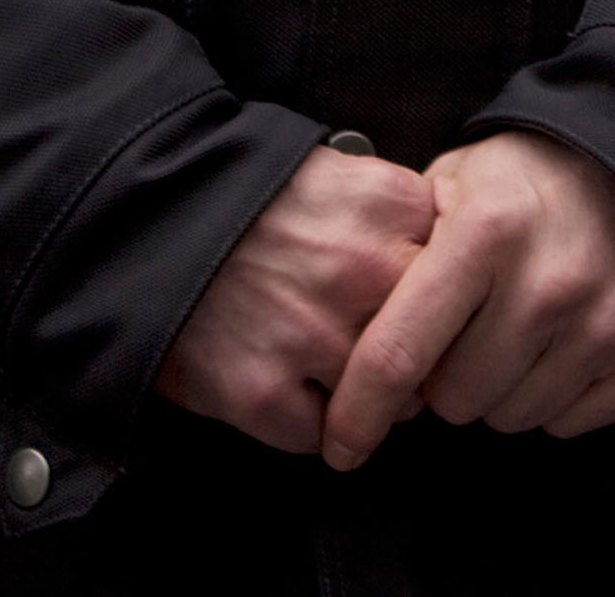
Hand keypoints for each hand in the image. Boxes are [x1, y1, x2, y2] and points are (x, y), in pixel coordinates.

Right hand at [155, 145, 435, 453]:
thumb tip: (458, 268)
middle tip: (394, 356)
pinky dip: (312, 427)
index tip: (431, 307)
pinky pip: (320, 438)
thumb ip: (405, 217)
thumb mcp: (346, 175)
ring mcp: (312, 334)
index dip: (447, 297)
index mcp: (392, 207)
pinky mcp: (259, 392)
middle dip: (422, 356)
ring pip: (388, 400)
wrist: (149, 219)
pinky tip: (292, 395)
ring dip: (371, 399)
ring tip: (338, 376)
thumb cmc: (254, 200)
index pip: (465, 273)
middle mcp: (364, 272)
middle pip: (437, 343)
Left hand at [319, 129, 614, 471]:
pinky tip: (563, 345)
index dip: (358, 412)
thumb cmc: (528, 180)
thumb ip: (398, 253)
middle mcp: (551, 283)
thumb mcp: (451, 184)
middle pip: (453, 401)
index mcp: (487, 233)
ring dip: (502, 389)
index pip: (398, 355)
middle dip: (446, 378)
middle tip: (469, 331)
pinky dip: (557, 397)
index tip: (340, 446)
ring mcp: (607, 324)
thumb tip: (342, 335)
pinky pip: (568, 424)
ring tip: (520, 332)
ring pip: (510, 418)